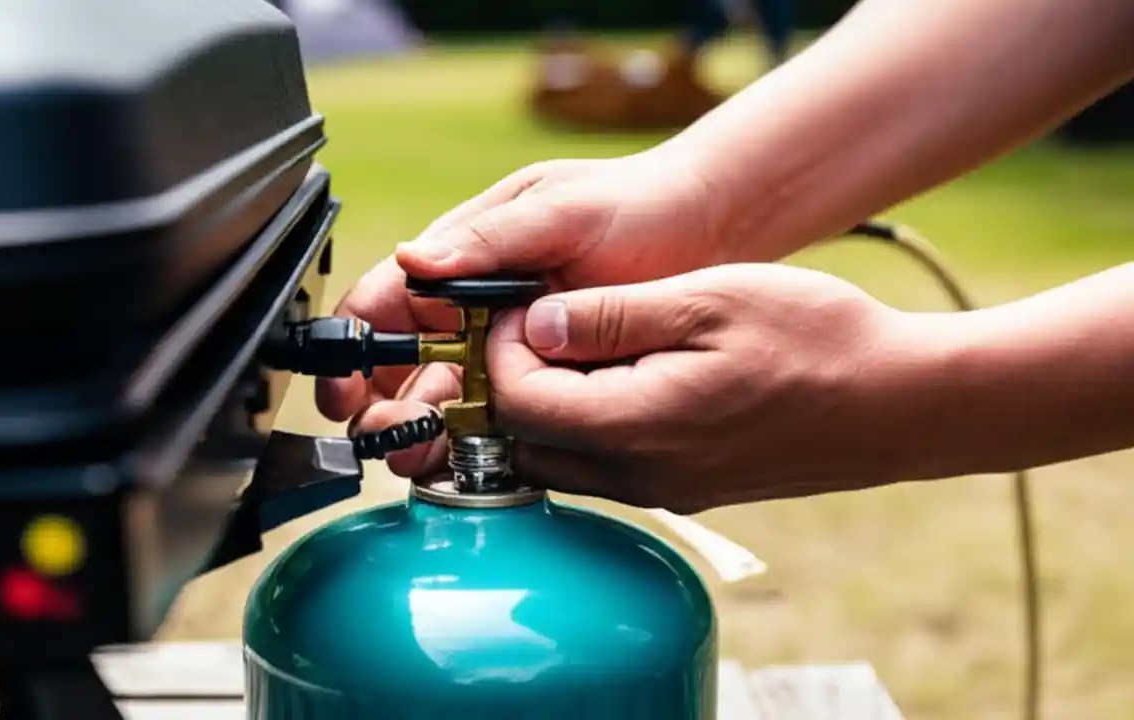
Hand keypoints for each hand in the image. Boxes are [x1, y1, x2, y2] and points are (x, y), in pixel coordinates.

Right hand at [317, 149, 720, 431]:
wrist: (712, 230)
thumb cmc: (633, 203)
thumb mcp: (558, 208)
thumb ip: (488, 237)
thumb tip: (415, 259)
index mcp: (464, 261)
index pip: (388, 302)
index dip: (357, 345)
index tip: (344, 385)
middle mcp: (480, 310)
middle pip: (408, 364)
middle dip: (385, 402)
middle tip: (382, 433)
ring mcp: (516, 351)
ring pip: (451, 399)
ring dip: (427, 430)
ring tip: (418, 455)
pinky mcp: (555, 384)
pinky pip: (507, 420)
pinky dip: (483, 443)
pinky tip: (472, 460)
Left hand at [383, 264, 935, 510]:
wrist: (902, 404)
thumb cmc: (817, 341)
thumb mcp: (706, 299)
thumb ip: (609, 317)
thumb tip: (533, 325)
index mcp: (635, 427)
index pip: (518, 402)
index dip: (502, 349)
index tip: (522, 304)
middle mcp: (640, 475)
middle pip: (526, 442)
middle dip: (514, 381)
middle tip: (541, 322)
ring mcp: (665, 490)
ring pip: (562, 460)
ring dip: (550, 404)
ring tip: (582, 342)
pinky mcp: (687, 488)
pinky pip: (606, 466)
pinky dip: (590, 423)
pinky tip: (625, 373)